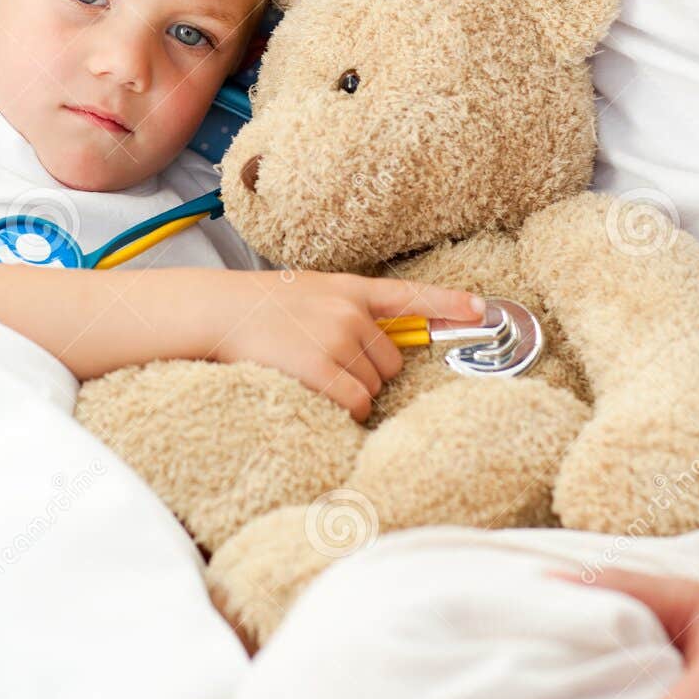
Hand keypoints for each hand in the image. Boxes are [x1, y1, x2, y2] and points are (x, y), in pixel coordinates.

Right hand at [215, 272, 484, 422]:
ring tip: (314, 376)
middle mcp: (349, 312)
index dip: (450, 303)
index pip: (409, 295)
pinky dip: (348, 410)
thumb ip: (347, 311)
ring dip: (354, 393)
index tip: (482, 311)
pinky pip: (357, 403)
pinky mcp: (319, 368)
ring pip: (374, 386)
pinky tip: (323, 399)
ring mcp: (335, 339)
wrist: (217, 311)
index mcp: (349, 289)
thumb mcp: (309, 292)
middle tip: (330, 365)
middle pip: (392, 361)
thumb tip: (381, 345)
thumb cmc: (260, 308)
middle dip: (371, 372)